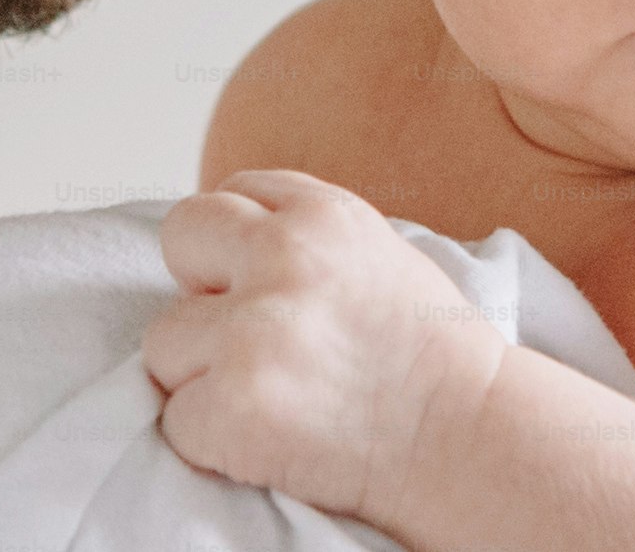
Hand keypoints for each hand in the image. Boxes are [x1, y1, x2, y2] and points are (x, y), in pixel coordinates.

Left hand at [142, 169, 511, 521]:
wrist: (470, 440)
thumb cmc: (431, 361)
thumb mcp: (378, 258)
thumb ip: (304, 239)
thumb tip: (225, 248)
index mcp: (323, 214)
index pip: (234, 193)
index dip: (239, 245)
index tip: (263, 286)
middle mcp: (283, 257)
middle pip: (182, 236)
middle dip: (202, 287)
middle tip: (250, 337)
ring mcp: (252, 332)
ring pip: (165, 341)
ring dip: (202, 375)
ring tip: (276, 397)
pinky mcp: (232, 404)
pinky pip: (175, 418)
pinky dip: (210, 438)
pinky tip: (270, 438)